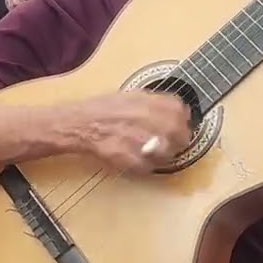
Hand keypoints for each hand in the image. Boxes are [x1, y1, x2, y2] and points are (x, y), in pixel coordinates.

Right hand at [69, 91, 193, 173]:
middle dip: (177, 141)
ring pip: (168, 154)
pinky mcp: (132, 159)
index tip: (176, 125)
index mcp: (152, 101)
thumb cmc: (103, 109)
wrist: (80, 123)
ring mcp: (142, 140)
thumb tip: (178, 110)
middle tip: (166, 143)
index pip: (181, 111)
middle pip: (181, 135)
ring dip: (162, 155)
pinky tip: (136, 158)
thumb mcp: (132, 95)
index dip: (180, 120)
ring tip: (151, 153)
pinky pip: (149, 167)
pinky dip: (144, 166)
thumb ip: (157, 103)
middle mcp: (151, 119)